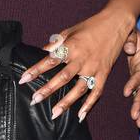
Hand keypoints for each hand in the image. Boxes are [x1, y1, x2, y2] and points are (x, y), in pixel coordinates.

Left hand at [19, 8, 134, 122]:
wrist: (116, 23)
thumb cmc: (90, 26)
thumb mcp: (70, 31)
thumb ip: (56, 43)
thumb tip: (42, 52)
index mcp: (72, 46)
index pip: (50, 60)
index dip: (36, 70)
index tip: (23, 79)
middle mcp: (82, 59)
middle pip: (63, 78)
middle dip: (48, 90)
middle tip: (35, 100)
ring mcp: (94, 68)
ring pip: (79, 89)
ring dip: (66, 102)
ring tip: (53, 114)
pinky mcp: (104, 74)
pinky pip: (96, 92)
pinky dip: (89, 105)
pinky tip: (80, 116)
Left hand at [122, 26, 139, 127]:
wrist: (125, 31)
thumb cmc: (125, 31)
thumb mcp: (129, 30)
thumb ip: (130, 38)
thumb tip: (130, 48)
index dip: (134, 82)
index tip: (125, 92)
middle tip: (134, 115)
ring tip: (139, 123)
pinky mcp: (136, 83)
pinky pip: (139, 97)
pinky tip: (139, 122)